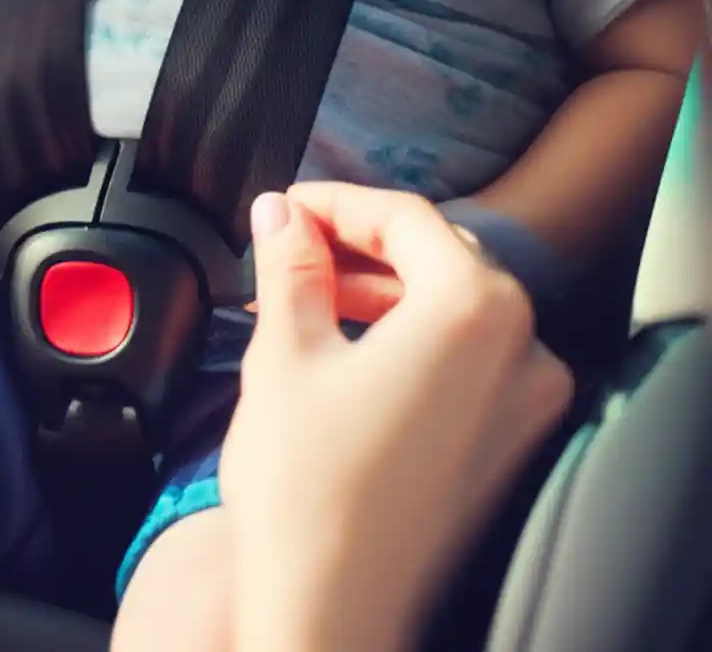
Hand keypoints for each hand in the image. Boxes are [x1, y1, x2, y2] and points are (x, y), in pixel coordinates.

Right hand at [221, 183, 572, 650]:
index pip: (406, 217)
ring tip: (304, 302)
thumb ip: (290, 265)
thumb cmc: (307, 490)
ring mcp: (523, 401)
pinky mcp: (507, 442)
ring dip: (380, 295)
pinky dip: (408, 342)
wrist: (328, 604)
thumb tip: (282, 213)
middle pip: (437, 259)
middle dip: (357, 247)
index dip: (335, 202)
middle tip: (288, 248)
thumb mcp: (286, 353)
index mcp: (474, 310)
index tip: (287, 206)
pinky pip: (463, 361)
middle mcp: (521, 349)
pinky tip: (346, 351)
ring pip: (450, 311)